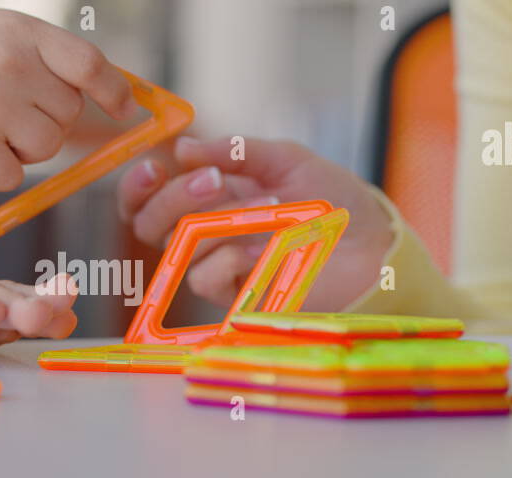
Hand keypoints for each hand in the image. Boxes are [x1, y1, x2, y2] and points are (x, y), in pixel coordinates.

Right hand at [0, 9, 134, 191]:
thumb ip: (38, 57)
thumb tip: (101, 94)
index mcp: (19, 31)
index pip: (89, 63)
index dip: (114, 90)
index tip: (124, 108)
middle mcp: (10, 64)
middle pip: (68, 115)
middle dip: (45, 122)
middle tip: (4, 113)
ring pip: (46, 148)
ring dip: (20, 149)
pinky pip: (12, 177)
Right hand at [117, 136, 395, 309]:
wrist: (372, 246)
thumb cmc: (333, 203)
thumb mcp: (286, 160)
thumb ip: (237, 150)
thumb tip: (183, 148)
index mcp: (208, 198)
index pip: (148, 197)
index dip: (139, 185)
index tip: (155, 166)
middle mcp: (204, 233)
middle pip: (149, 222)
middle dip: (173, 198)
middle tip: (215, 180)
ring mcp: (217, 265)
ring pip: (175, 247)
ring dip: (217, 221)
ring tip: (269, 208)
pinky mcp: (233, 296)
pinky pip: (203, 276)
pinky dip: (229, 257)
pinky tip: (263, 248)